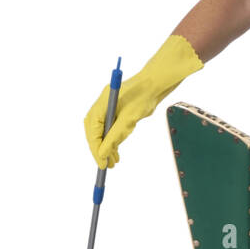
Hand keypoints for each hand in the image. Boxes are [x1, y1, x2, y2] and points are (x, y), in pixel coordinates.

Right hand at [84, 34, 202, 167]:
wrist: (157, 83)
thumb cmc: (144, 96)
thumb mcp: (129, 119)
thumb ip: (114, 136)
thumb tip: (102, 153)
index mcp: (102, 104)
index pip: (92, 131)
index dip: (95, 148)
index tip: (101, 163)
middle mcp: (103, 106)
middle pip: (94, 132)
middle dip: (100, 149)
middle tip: (106, 165)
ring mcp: (109, 108)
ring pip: (103, 131)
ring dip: (108, 146)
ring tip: (114, 162)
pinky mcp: (118, 111)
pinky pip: (111, 128)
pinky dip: (114, 139)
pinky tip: (116, 151)